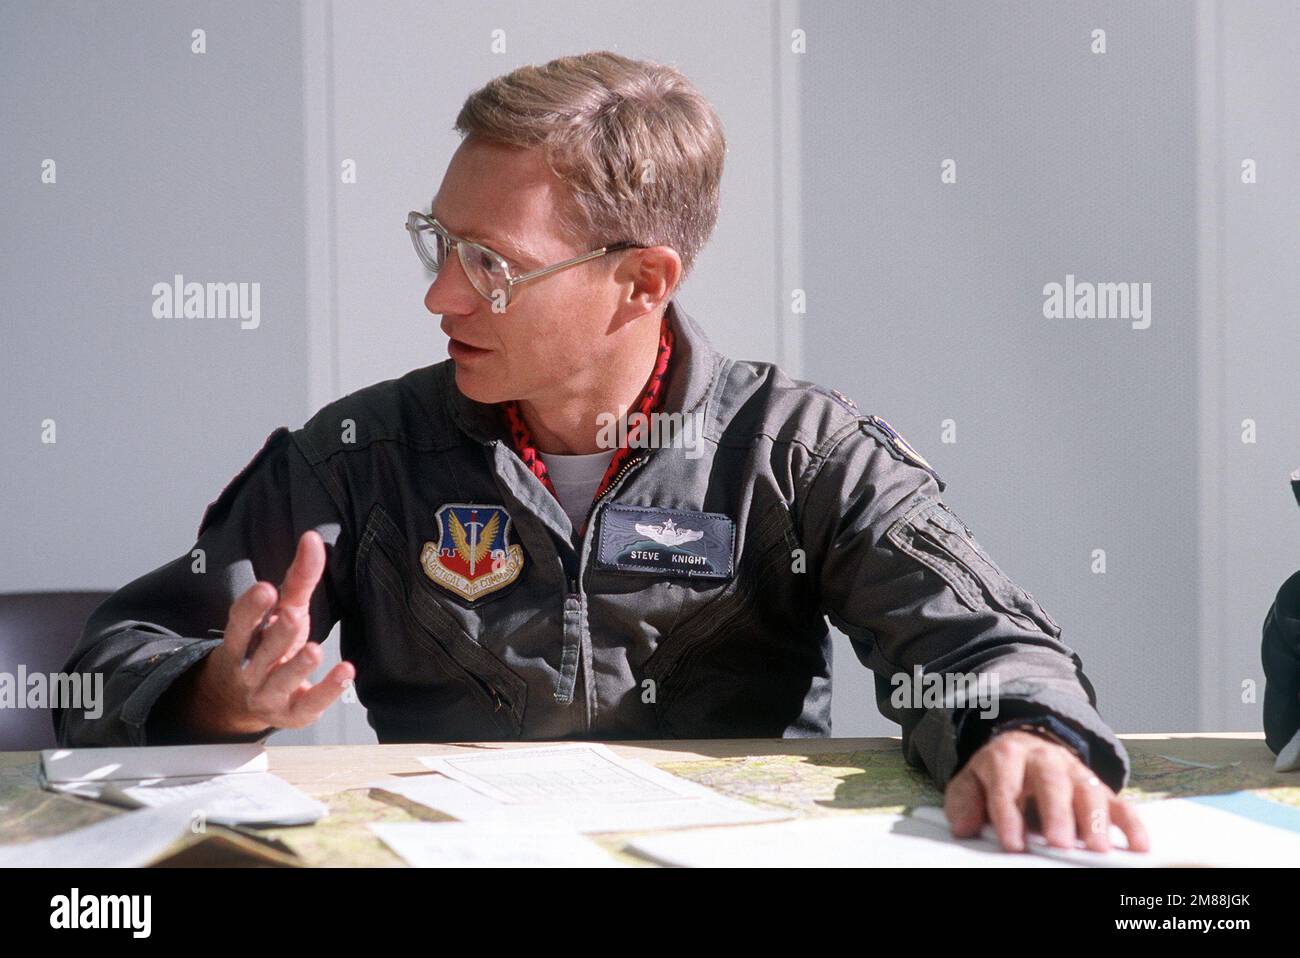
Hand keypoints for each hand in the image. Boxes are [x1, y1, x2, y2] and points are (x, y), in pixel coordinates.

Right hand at [183, 530, 354, 737]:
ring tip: (314, 650)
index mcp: (244, 641)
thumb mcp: (284, 611)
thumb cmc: (270, 647)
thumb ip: (299, 578)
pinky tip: (346, 672)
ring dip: (297, 667)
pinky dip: (327, 690)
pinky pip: (309, 704)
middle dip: (277, 635)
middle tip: (292, 616)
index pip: (240, 623)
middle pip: (262, 652)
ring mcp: (269, 695)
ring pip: (280, 682)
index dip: (251, 608)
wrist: (245, 701)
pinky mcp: (293, 714)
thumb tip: (313, 538)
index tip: (265, 589)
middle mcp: (251, 669)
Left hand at [943, 729, 1150, 853]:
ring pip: (1088, 790)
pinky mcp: (1098, 786)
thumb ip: (964, 801)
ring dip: (1094, 819)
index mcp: (1007, 757)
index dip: (1008, 814)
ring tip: (1097, 848)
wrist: (1027, 745)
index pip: (1005, 785)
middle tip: (1059, 843)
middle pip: (1051, 783)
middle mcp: (1044, 759)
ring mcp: (1075, 772)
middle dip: (1056, 814)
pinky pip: (1118, 801)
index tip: (1013, 843)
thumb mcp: (972, 781)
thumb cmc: (999, 775)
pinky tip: (1138, 845)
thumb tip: (964, 827)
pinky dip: (1131, 823)